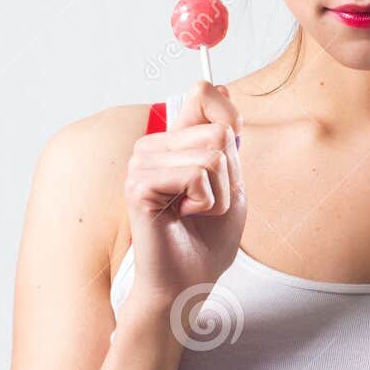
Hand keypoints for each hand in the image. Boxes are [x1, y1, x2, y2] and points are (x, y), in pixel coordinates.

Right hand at [123, 80, 245, 309]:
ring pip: (211, 155)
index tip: (231, 147)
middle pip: (218, 132)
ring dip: (218, 194)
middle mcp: (151, 147)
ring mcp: (140, 164)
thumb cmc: (207, 239)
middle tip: (206, 204)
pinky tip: (182, 217)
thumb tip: (217, 86)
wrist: (188, 283)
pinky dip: (205, 203)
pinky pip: (196, 175)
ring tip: (195, 213)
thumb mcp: (230, 181)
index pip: (202, 94)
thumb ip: (224, 137)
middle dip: (228, 176)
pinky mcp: (139, 185)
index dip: (228, 116)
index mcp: (170, 142)